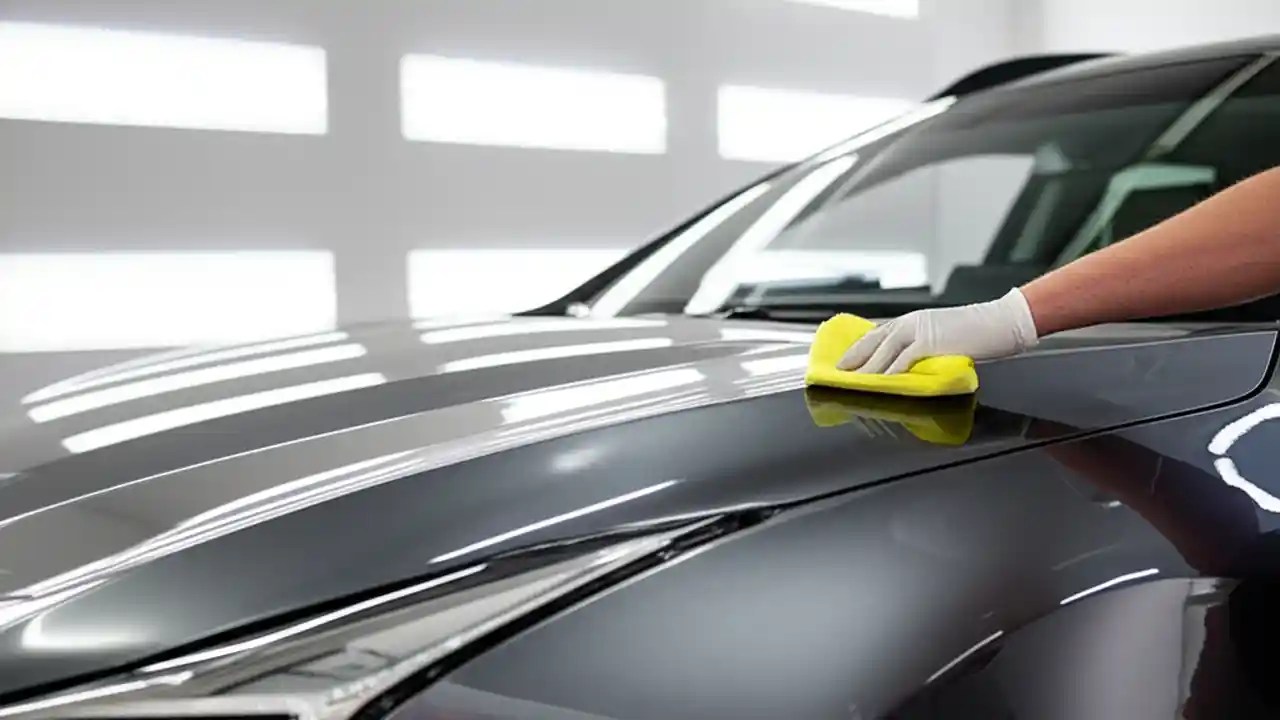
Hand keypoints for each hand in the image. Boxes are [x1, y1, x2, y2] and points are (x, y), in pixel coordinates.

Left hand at [838, 289, 1039, 373]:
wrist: (1001, 322)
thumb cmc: (977, 331)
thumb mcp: (942, 336)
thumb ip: (921, 347)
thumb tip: (906, 365)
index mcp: (913, 321)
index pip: (878, 334)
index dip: (859, 349)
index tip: (845, 361)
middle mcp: (911, 322)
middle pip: (874, 341)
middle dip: (855, 358)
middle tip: (838, 373)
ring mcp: (920, 330)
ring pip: (884, 351)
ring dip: (867, 368)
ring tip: (853, 381)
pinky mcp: (931, 341)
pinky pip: (904, 359)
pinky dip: (891, 371)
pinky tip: (880, 381)